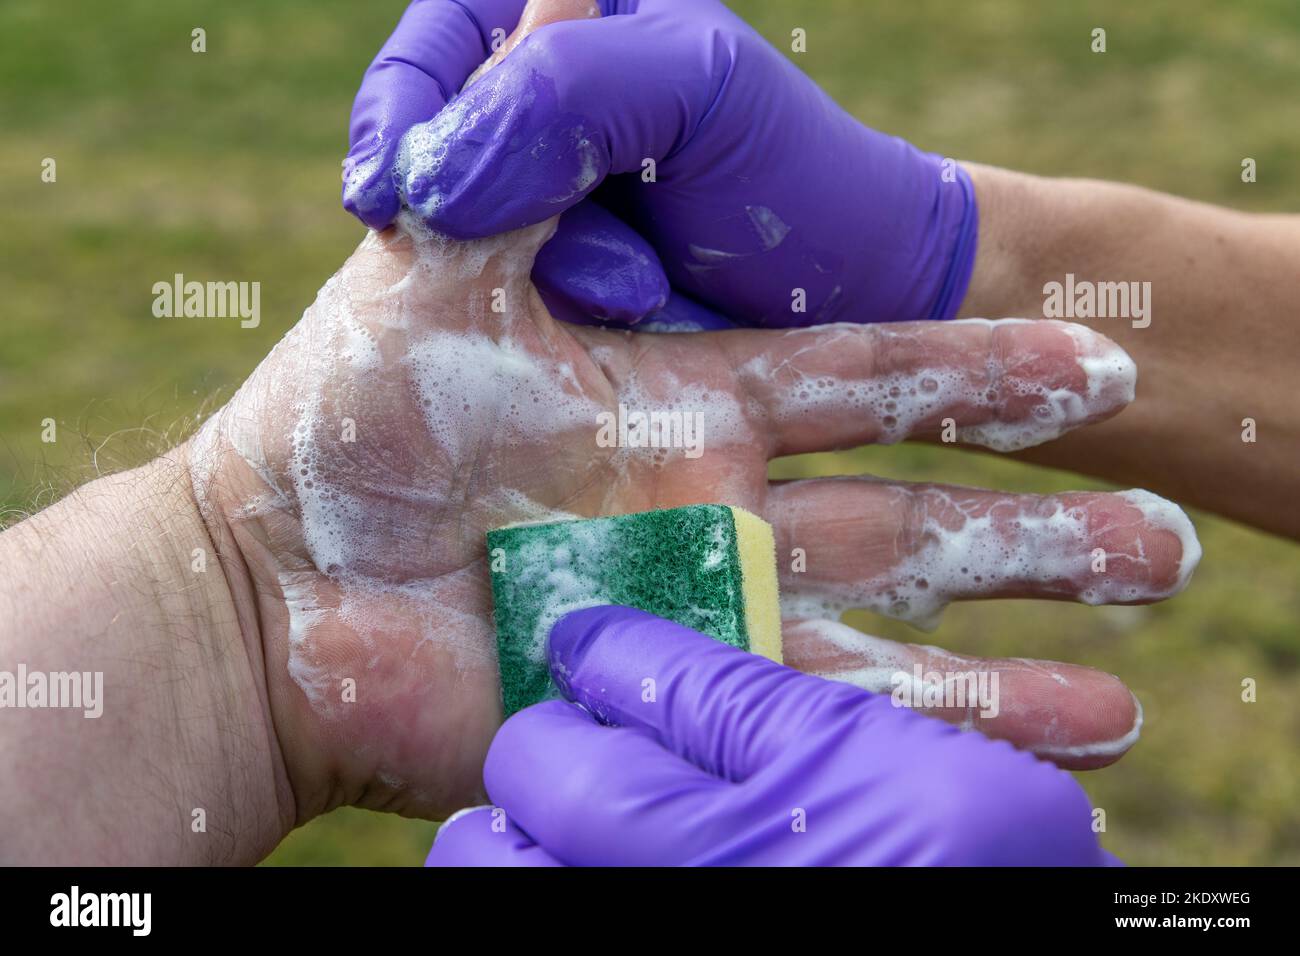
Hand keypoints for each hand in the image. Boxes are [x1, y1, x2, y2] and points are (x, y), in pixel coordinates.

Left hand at [184, 200, 1197, 827]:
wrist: (284, 591)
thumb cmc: (343, 419)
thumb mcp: (445, 259)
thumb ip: (526, 141)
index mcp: (685, 405)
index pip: (866, 382)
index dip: (975, 374)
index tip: (1082, 362)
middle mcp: (717, 507)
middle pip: (916, 511)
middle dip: (1041, 522)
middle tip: (1169, 532)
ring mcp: (706, 611)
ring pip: (898, 624)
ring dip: (1020, 637)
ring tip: (1142, 649)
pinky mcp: (679, 707)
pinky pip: (831, 722)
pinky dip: (943, 733)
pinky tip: (1053, 742)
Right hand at [344, 0, 975, 328]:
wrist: (854, 295)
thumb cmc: (795, 175)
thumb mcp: (694, 89)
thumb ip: (563, 93)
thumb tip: (434, 176)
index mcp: (563, 19)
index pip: (430, 53)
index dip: (400, 121)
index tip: (396, 199)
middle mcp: (536, 114)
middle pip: (426, 159)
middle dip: (469, 219)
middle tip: (553, 254)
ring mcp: (540, 209)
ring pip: (458, 247)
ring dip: (526, 283)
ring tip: (638, 292)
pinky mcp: (551, 292)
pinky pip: (496, 308)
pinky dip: (542, 324)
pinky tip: (620, 317)